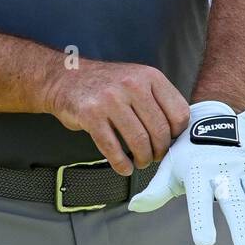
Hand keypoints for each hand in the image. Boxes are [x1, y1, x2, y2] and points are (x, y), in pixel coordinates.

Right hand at [45, 59, 188, 174]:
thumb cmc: (107, 84)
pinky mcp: (91, 115)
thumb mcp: (138, 79)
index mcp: (150, 76)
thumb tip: (179, 130)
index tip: (172, 142)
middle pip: (160, 130)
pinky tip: (125, 168)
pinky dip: (121, 164)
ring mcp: (111, 100)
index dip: (178, 134)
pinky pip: (112, 148)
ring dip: (143, 159)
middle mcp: (132, 85)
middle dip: (160, 151)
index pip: (179, 112)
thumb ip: (158, 99)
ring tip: (141, 162)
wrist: (66, 78)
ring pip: (139, 141)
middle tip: (155, 157)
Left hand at [128, 101, 244, 244]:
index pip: (199, 200)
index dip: (202, 220)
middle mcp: (224, 169)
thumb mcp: (170, 166)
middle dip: (239, 223)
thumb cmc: (187, 150)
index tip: (204, 242)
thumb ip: (156, 191)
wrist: (213, 115)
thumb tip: (135, 206)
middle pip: (232, 199)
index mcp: (199, 172)